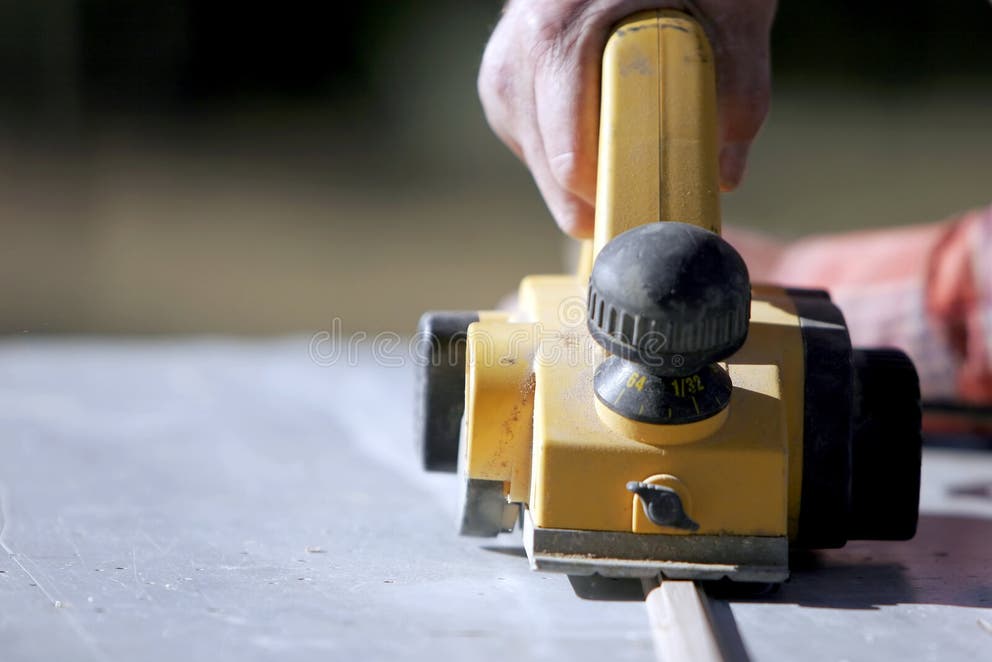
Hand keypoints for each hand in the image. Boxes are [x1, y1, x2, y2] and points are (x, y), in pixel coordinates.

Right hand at [478, 0, 776, 236]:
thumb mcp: (734, 11)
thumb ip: (740, 90)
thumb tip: (723, 176)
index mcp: (562, 29)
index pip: (568, 150)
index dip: (606, 195)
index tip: (639, 217)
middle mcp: (521, 45)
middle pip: (545, 159)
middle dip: (588, 195)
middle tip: (631, 215)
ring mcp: (505, 58)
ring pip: (529, 150)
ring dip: (569, 174)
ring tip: (613, 172)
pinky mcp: (502, 69)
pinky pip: (521, 130)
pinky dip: (553, 148)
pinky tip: (585, 139)